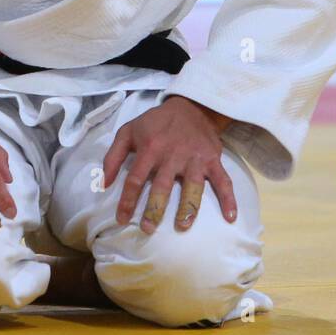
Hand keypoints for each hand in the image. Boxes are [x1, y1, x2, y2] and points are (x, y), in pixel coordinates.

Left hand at [103, 95, 236, 233]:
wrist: (191, 105)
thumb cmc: (155, 123)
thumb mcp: (128, 131)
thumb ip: (113, 157)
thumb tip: (104, 184)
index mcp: (150, 148)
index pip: (136, 179)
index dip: (127, 200)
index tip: (122, 219)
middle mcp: (172, 155)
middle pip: (163, 187)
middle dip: (155, 210)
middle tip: (148, 229)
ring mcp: (195, 158)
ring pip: (192, 187)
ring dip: (188, 208)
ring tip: (182, 226)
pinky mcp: (212, 160)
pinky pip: (223, 181)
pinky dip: (228, 199)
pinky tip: (230, 217)